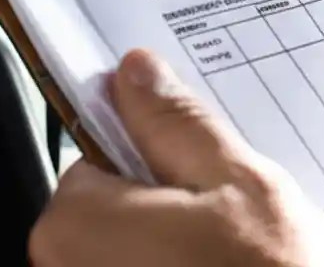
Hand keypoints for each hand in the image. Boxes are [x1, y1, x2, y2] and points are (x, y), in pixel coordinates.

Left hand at [29, 50, 323, 265]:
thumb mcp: (241, 182)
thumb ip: (177, 124)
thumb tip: (136, 75)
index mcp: (77, 225)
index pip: (99, 158)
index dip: (159, 158)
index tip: (202, 169)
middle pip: (114, 213)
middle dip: (172, 210)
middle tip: (237, 222)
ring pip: (137, 257)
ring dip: (184, 254)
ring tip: (247, 263)